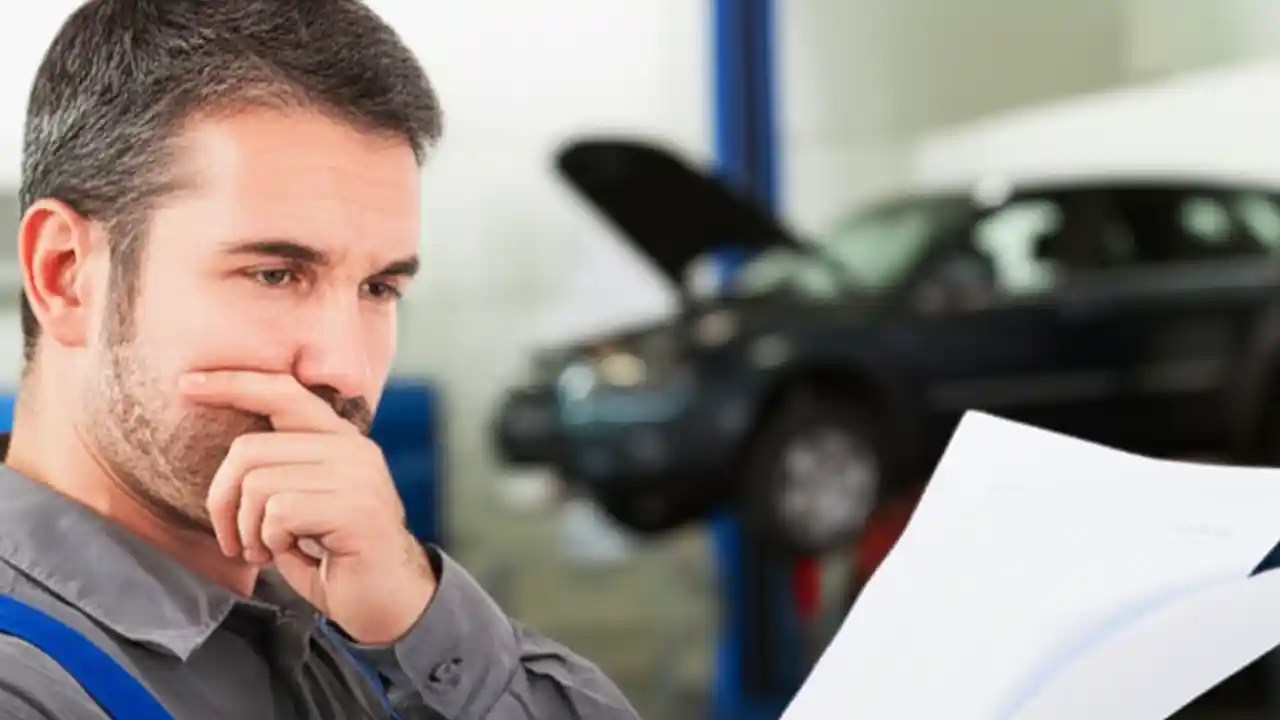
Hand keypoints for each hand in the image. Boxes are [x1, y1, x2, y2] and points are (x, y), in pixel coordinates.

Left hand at [181, 370, 436, 643]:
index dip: (232, 384)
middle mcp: (353, 448)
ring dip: (248, 529)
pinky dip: (270, 542)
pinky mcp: (356, 508)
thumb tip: (230, 462)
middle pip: (249, 448)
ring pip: (259, 484)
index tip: (186, 384)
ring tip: (267, 550)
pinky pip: (279, 514)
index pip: (283, 391)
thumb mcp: (303, 506)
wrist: (392, 603)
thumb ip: (277, 474)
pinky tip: (290, 555)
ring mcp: (358, 476)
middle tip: (233, 539)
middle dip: (223, 500)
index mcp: (339, 440)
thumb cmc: (338, 558)